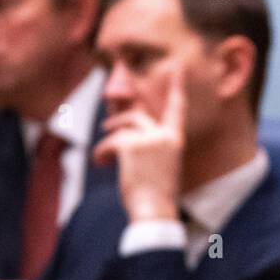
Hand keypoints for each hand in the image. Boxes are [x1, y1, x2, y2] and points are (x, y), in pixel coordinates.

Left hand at [93, 63, 185, 221]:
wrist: (154, 212)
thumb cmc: (157, 195)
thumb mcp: (159, 166)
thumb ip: (149, 147)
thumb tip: (124, 134)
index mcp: (175, 140)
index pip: (177, 108)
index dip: (177, 86)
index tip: (178, 66)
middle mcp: (164, 136)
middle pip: (137, 116)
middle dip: (119, 120)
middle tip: (106, 126)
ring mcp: (148, 140)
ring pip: (121, 130)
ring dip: (109, 141)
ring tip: (104, 157)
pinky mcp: (130, 146)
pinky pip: (110, 142)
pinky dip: (102, 152)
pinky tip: (103, 164)